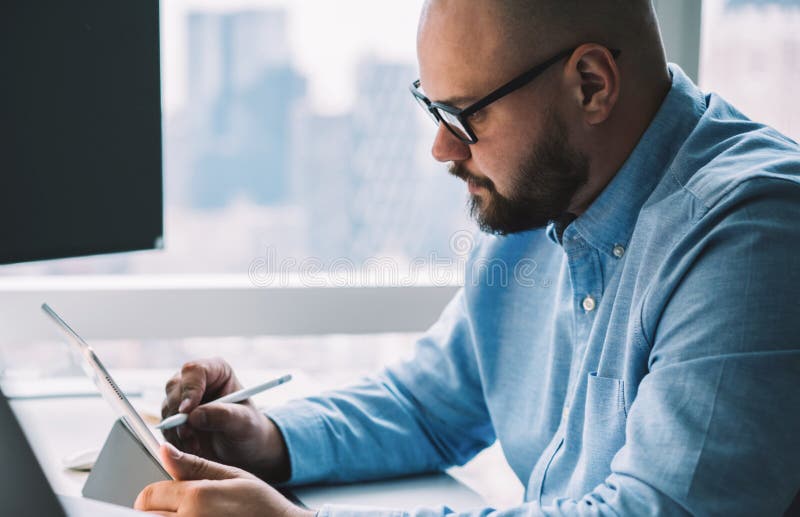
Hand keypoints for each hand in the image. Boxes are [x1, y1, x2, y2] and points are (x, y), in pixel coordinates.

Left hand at [135, 442, 314, 516]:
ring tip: (196, 516)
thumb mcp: (231, 476)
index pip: (148, 495)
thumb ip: (193, 465)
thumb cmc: (262, 506)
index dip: (158, 492)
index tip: (172, 494)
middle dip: (160, 510)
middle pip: (146, 516)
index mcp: (197, 498)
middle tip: (187, 509)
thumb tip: (164, 450)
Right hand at [161, 357, 289, 480]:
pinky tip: (192, 447)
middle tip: (188, 434)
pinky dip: (174, 439)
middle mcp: (197, 381)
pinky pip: (165, 427)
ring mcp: (183, 398)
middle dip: (178, 413)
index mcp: (217, 371)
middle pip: (174, 387)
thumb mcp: (244, 423)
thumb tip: (194, 415)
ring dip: (176, 430)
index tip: (187, 410)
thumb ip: (223, 416)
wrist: (242, 449)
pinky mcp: (174, 417)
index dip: (189, 389)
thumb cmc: (248, 430)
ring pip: (167, 408)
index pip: (195, 370)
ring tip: (196, 444)